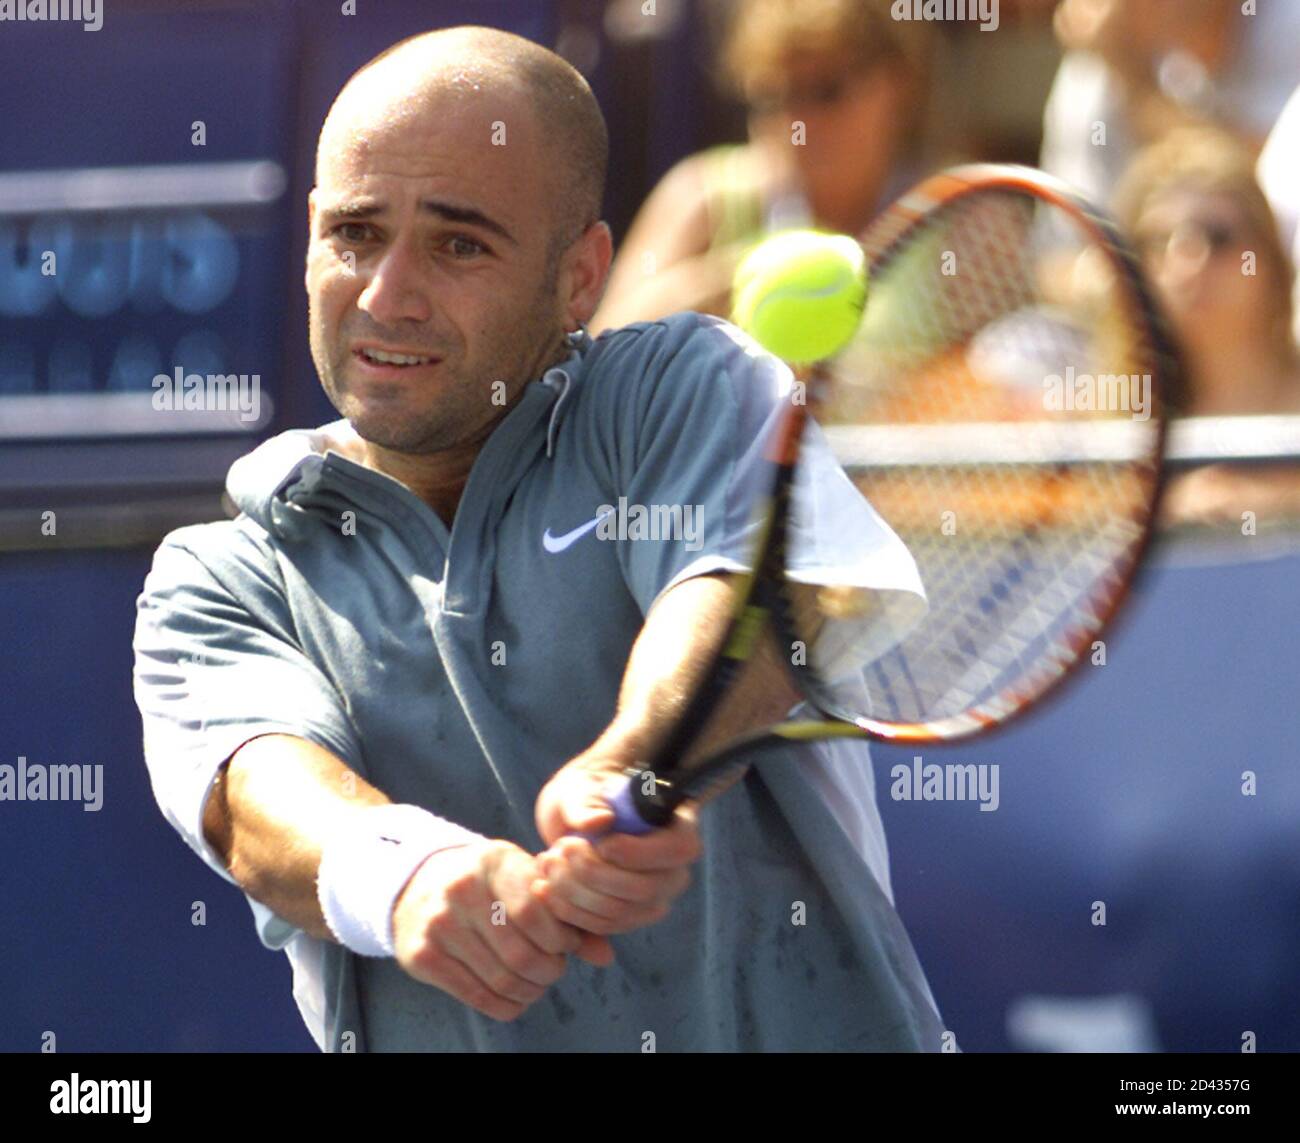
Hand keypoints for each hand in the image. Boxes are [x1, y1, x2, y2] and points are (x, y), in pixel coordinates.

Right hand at [391, 839, 611, 1021]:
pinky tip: (514, 994)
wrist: (417, 881)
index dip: (561, 939)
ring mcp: (438, 924)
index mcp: (494, 862)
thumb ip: (564, 911)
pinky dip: (506, 1004)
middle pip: (522, 954)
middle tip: (554, 967)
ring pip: (503, 979)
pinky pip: (477, 996)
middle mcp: (461, 890)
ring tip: (536, 981)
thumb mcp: (523, 878)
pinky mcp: (421, 956)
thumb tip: (606, 956)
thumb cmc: (486, 881)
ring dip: (531, 990)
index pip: (536, 912)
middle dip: (550, 970)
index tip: (566, 944)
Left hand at [533, 758, 701, 936]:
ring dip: (575, 890)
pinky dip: (567, 909)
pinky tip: (544, 886)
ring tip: (548, 861)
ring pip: (618, 912)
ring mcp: (652, 901)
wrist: (574, 818)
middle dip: (594, 873)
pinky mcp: (626, 920)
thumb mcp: (582, 788)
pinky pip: (600, 926)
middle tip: (561, 848)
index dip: (635, 852)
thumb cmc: (586, 795)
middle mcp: (674, 872)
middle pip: (643, 889)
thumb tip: (601, 821)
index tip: (599, 841)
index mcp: (679, 831)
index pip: (675, 851)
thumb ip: (588, 802)